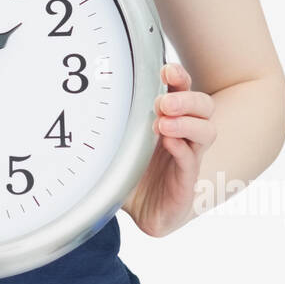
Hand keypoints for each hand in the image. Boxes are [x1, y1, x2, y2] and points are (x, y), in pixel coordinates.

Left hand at [121, 62, 216, 236]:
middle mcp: (185, 136)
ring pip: (206, 131)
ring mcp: (189, 158)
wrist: (147, 212)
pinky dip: (182, 150)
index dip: (178, 78)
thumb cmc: (137, 175)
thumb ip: (107, 132)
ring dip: (187, 122)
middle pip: (203, 106)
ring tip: (164, 121)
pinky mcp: (187, 182)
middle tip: (163, 102)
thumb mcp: (117, 149)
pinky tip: (169, 143)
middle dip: (186, 99)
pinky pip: (191, 162)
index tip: (166, 70)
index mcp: (170, 120)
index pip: (183, 91)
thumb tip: (78, 114)